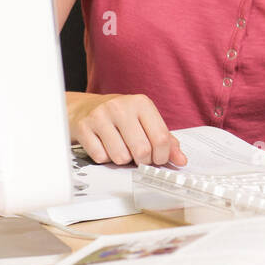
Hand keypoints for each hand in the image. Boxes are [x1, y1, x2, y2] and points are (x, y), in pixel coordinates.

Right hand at [66, 92, 186, 166]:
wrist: (85, 108)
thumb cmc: (120, 117)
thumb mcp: (145, 122)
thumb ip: (166, 140)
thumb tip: (181, 160)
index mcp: (142, 103)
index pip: (161, 138)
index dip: (162, 156)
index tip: (158, 159)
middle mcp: (121, 107)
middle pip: (142, 150)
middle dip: (143, 161)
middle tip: (139, 157)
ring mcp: (100, 116)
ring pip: (120, 157)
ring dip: (122, 160)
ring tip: (120, 148)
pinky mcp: (84, 127)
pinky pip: (101, 157)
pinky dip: (105, 158)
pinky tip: (104, 146)